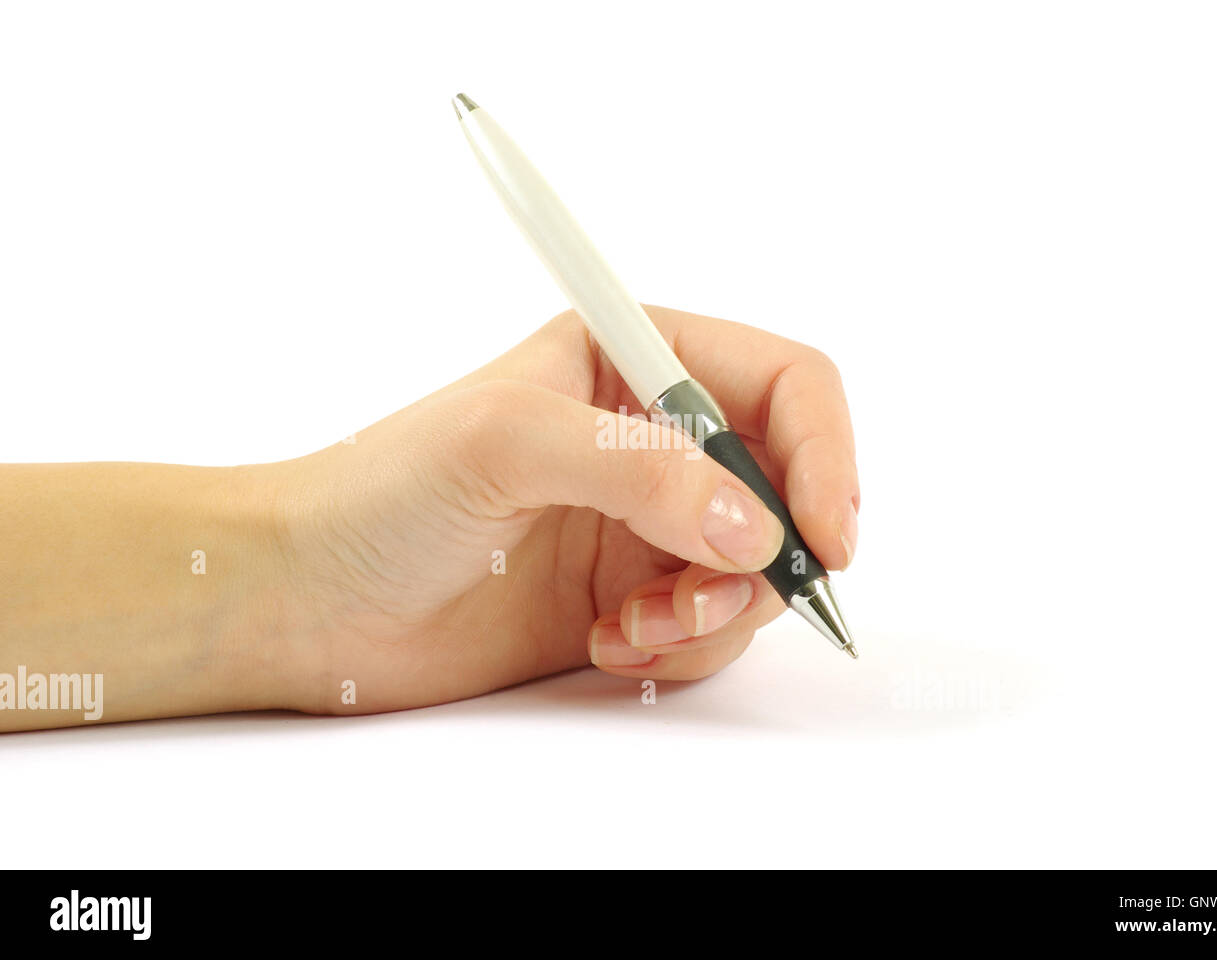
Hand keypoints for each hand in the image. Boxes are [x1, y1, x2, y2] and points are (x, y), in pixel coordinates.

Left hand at [274, 306, 858, 713]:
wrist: (314, 601)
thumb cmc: (380, 492)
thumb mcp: (505, 443)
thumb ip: (638, 470)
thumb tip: (753, 527)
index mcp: (635, 357)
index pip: (786, 383)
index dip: (824, 454)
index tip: (826, 535)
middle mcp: (656, 435)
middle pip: (789, 486)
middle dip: (770, 552)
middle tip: (703, 595)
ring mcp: (649, 519)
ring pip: (760, 566)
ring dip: (718, 608)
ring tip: (635, 625)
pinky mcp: (634, 591)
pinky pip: (714, 624)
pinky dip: (682, 645)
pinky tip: (610, 642)